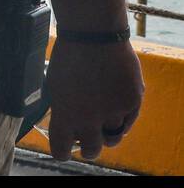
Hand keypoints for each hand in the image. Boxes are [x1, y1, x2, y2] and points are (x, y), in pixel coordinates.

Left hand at [44, 38, 143, 160]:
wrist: (94, 35)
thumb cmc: (69, 55)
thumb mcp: (55, 84)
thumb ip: (62, 107)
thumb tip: (66, 120)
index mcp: (64, 114)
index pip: (61, 148)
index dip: (61, 152)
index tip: (63, 152)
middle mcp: (89, 118)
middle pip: (91, 150)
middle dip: (88, 148)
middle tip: (87, 141)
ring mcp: (113, 112)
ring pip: (113, 137)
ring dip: (107, 132)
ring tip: (102, 119)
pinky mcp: (133, 103)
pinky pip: (128, 119)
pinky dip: (122, 115)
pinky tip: (114, 103)